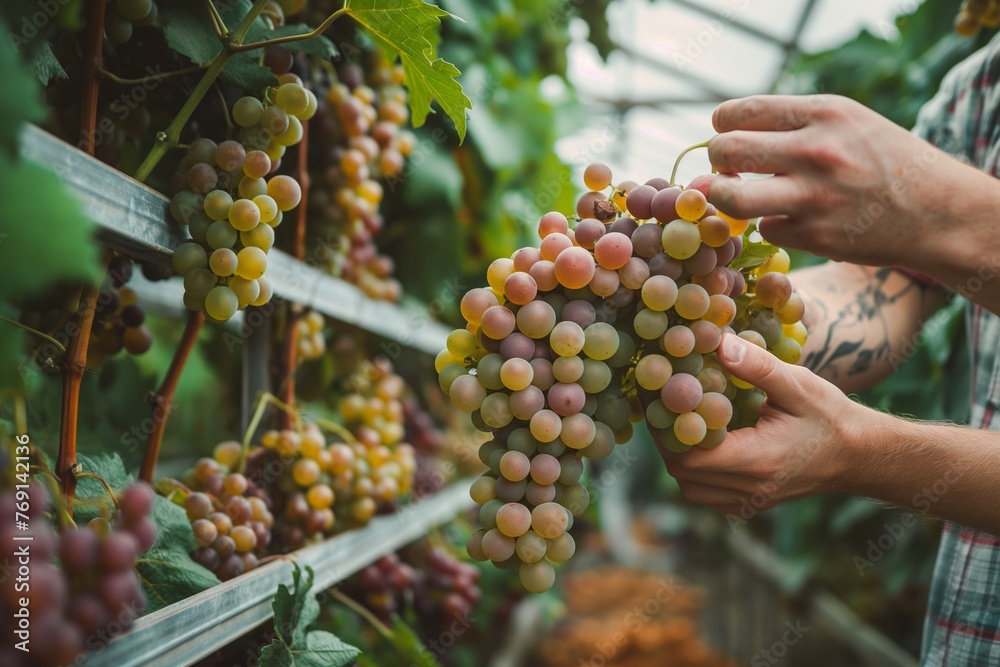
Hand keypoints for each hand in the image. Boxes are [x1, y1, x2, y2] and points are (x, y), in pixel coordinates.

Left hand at [657, 334, 868, 515]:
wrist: (861, 456)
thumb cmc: (831, 417)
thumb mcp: (798, 384)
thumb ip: (757, 366)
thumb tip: (718, 342)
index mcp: (758, 461)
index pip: (690, 456)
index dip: (667, 429)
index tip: (662, 398)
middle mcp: (750, 488)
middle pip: (683, 474)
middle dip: (667, 440)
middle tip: (664, 405)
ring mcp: (750, 500)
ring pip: (691, 488)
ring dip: (679, 457)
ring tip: (678, 420)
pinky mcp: (751, 503)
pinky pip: (707, 494)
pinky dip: (695, 471)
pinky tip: (700, 440)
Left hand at [706, 94, 955, 267]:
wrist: (935, 211)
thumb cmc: (881, 160)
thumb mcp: (845, 121)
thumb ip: (789, 124)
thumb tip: (721, 137)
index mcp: (824, 114)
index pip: (740, 112)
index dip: (722, 126)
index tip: (727, 134)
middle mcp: (817, 152)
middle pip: (726, 151)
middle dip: (717, 160)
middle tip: (726, 169)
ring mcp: (814, 198)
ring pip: (732, 199)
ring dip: (724, 198)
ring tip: (734, 196)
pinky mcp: (815, 237)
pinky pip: (766, 229)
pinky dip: (774, 225)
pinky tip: (797, 219)